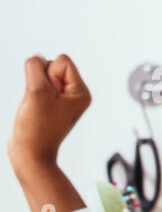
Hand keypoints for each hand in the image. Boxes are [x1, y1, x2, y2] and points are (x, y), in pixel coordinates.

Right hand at [7, 54, 92, 172]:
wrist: (29, 153)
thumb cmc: (36, 126)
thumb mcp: (37, 91)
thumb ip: (35, 67)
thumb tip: (37, 57)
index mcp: (81, 92)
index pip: (63, 60)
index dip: (49, 73)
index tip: (48, 95)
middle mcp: (74, 94)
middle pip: (51, 65)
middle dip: (40, 80)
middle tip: (41, 103)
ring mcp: (61, 99)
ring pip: (40, 74)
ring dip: (33, 87)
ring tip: (36, 107)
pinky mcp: (48, 103)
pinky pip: (35, 85)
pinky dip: (29, 93)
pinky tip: (32, 108)